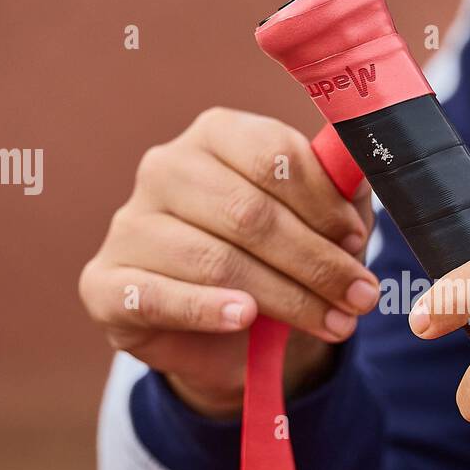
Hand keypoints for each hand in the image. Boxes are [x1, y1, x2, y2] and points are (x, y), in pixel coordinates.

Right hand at [79, 108, 378, 417]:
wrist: (225, 333)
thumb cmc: (276, 259)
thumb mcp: (317, 221)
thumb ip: (340, 192)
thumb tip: (364, 168)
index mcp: (215, 136)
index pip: (271, 154)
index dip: (322, 201)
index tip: (357, 240)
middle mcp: (164, 169)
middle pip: (247, 212)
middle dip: (315, 261)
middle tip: (360, 297)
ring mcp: (129, 225)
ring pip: (213, 259)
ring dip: (285, 298)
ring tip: (333, 323)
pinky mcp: (105, 283)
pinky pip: (157, 295)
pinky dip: (206, 308)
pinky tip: (244, 318)